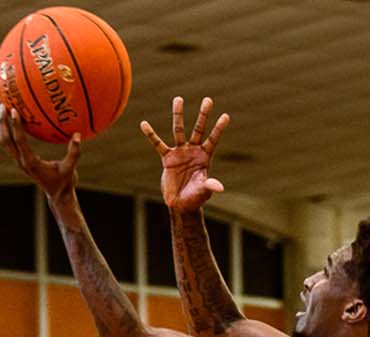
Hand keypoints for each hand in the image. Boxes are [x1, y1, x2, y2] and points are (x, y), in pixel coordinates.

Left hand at [0, 105, 79, 200]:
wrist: (57, 196)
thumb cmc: (64, 182)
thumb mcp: (70, 168)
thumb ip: (74, 153)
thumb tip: (77, 135)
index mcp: (31, 163)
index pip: (20, 141)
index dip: (16, 125)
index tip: (13, 110)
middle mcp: (22, 161)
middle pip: (5, 140)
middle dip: (2, 123)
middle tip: (3, 105)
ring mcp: (20, 161)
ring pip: (5, 142)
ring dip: (2, 126)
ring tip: (3, 109)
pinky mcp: (21, 160)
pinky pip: (11, 143)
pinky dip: (9, 131)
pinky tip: (13, 119)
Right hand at [140, 96, 228, 210]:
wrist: (180, 204)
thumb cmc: (195, 198)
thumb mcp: (203, 192)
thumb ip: (209, 186)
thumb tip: (219, 187)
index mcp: (205, 157)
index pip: (213, 139)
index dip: (219, 128)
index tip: (226, 115)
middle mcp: (194, 151)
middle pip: (199, 129)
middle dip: (204, 115)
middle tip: (208, 99)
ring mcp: (180, 152)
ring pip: (179, 130)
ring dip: (178, 115)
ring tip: (178, 99)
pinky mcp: (167, 158)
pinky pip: (158, 144)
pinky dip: (151, 135)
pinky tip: (144, 124)